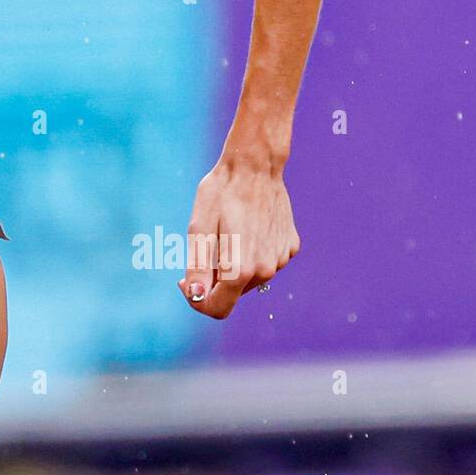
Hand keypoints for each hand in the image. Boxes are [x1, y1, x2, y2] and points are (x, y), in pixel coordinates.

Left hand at [176, 162, 300, 318]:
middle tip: (205, 247)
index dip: (196, 300)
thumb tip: (195, 296)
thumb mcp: (199, 229)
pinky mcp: (290, 247)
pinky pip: (266, 261)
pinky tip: (247, 227)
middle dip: (214, 280)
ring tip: (228, 232)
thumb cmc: (221, 193)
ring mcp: (281, 259)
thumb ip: (198, 267)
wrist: (255, 165)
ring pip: (250, 278)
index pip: (217, 308)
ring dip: (234, 266)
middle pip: (233, 293)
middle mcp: (266, 270)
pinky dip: (252, 252)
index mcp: (241, 269)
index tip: (186, 280)